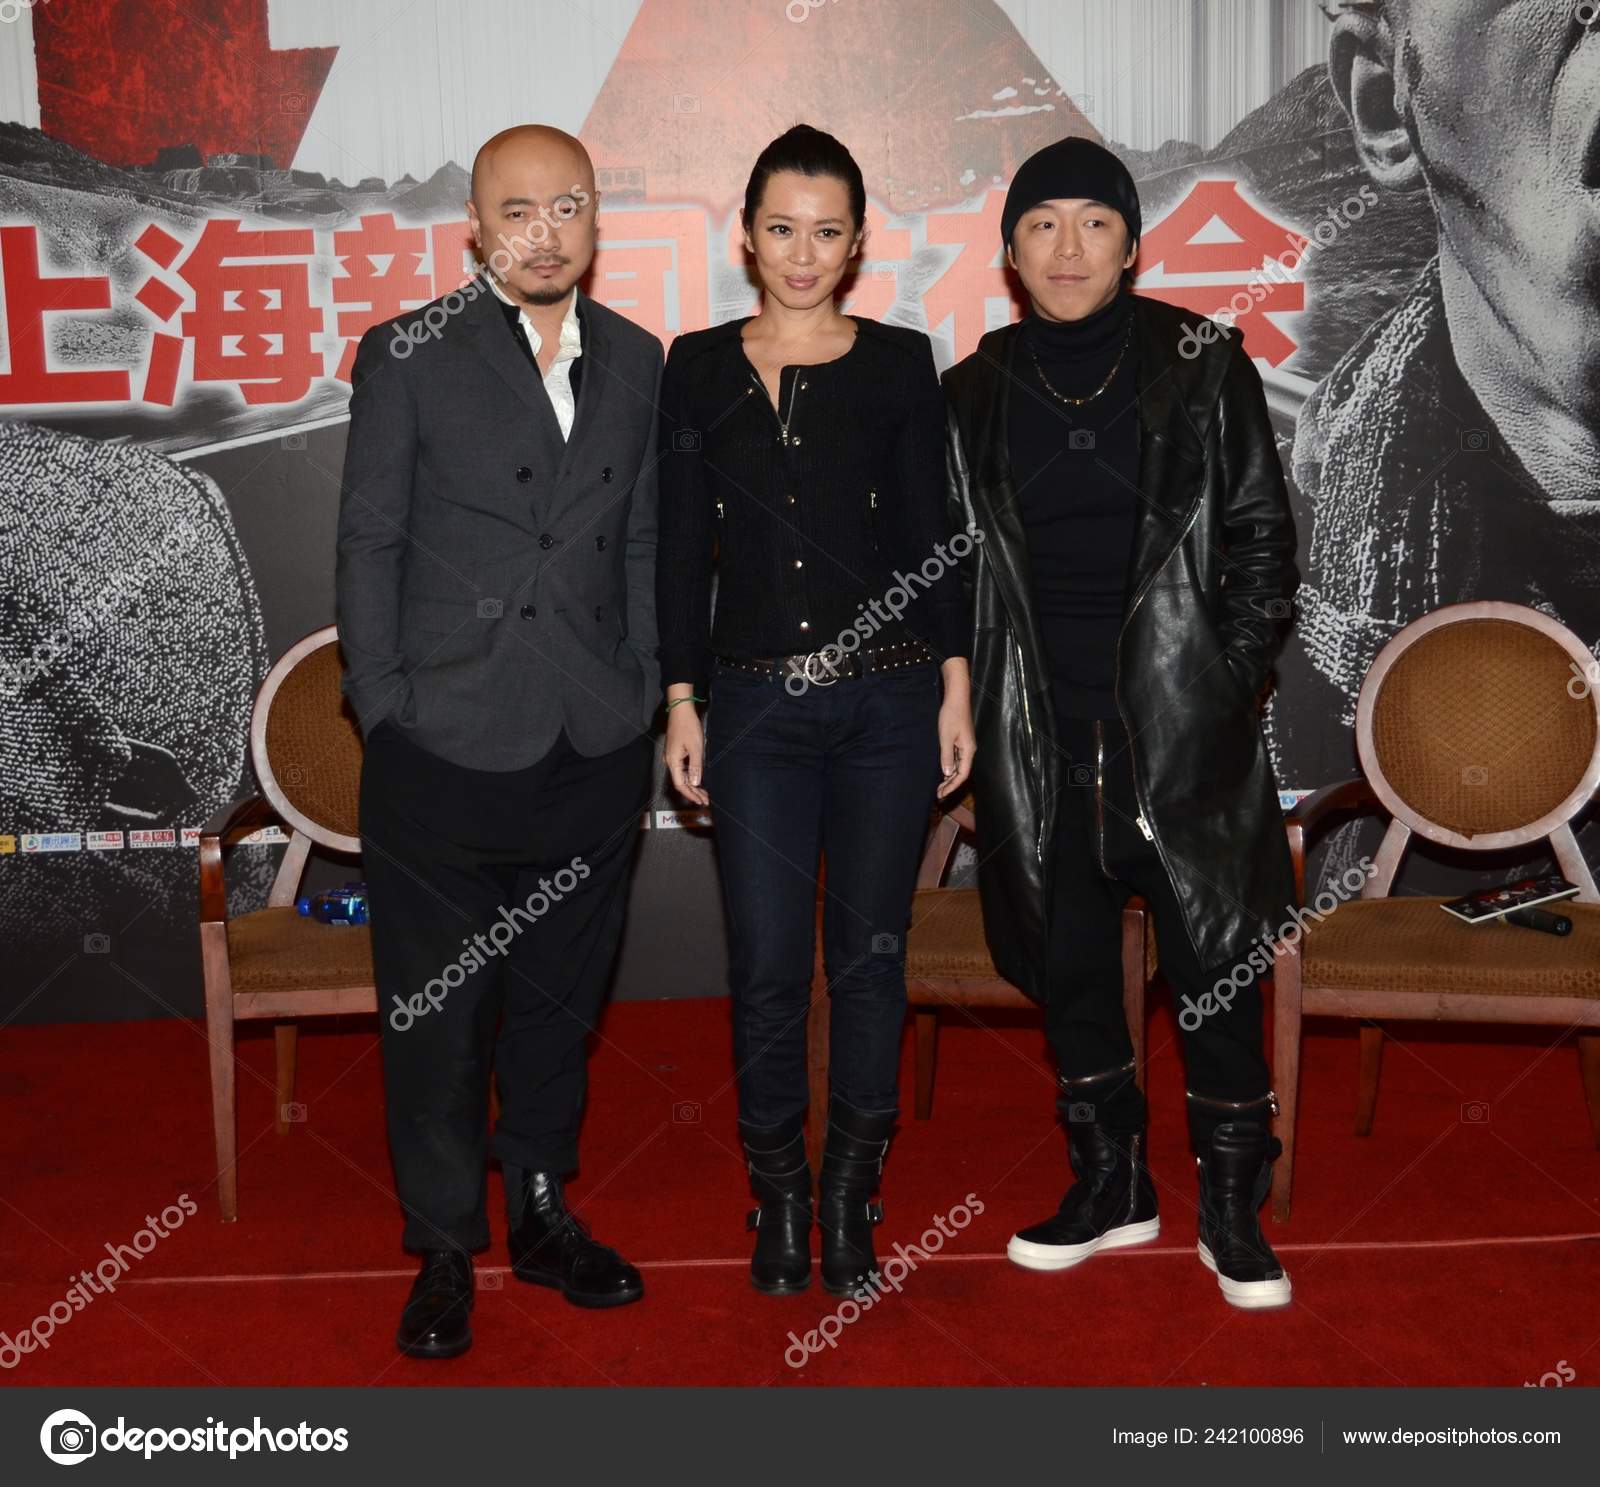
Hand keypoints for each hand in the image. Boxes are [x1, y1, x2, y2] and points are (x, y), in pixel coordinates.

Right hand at [663, 703, 708, 805]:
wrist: (681, 710)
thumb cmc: (688, 726)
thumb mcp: (696, 747)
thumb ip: (695, 766)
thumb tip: (695, 783)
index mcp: (673, 761)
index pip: (680, 784)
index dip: (690, 794)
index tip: (700, 801)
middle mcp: (670, 761)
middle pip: (681, 782)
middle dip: (693, 792)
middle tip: (705, 800)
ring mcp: (672, 757)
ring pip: (682, 776)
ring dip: (693, 785)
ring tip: (704, 793)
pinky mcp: (676, 752)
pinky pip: (682, 769)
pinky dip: (690, 776)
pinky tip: (698, 780)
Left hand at [935, 658, 974, 800]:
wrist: (956, 698)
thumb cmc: (951, 716)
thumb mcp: (946, 738)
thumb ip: (947, 756)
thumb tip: (948, 773)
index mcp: (968, 750)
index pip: (962, 774)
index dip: (952, 786)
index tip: (941, 794)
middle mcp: (969, 750)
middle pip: (962, 772)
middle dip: (950, 784)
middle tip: (938, 794)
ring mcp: (966, 745)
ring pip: (959, 766)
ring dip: (950, 777)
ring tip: (939, 786)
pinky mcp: (962, 741)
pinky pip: (957, 759)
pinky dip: (950, 767)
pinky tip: (943, 771)